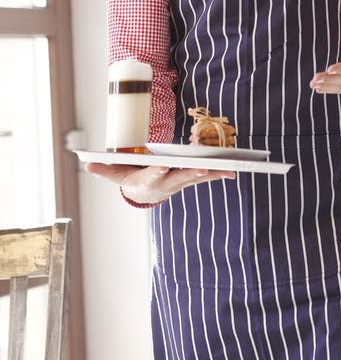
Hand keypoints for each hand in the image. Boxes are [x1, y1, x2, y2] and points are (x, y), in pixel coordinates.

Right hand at [84, 162, 235, 204]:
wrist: (144, 195)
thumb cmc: (130, 179)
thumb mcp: (115, 175)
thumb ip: (103, 169)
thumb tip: (87, 164)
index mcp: (147, 180)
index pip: (152, 176)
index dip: (157, 171)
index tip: (163, 165)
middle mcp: (166, 183)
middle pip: (179, 178)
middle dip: (190, 172)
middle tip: (201, 166)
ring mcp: (180, 183)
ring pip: (196, 177)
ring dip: (211, 173)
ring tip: (228, 168)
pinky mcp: (189, 179)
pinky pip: (205, 177)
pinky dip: (218, 174)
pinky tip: (233, 170)